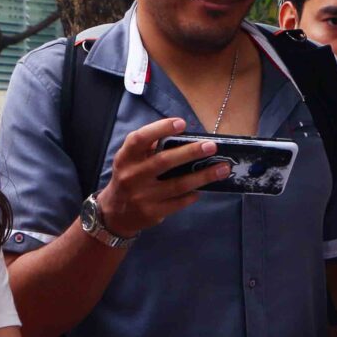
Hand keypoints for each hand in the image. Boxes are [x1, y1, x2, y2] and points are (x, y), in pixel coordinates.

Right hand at [94, 116, 229, 236]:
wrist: (114, 214)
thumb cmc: (128, 178)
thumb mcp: (130, 160)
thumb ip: (149, 148)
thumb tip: (181, 136)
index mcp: (125, 158)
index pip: (140, 139)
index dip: (160, 129)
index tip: (181, 123)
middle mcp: (132, 176)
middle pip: (164, 161)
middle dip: (190, 152)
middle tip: (211, 146)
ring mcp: (143, 196)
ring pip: (178, 185)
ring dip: (203, 176)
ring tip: (223, 169)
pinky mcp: (153, 213)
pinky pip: (179, 202)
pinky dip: (192, 194)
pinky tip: (202, 188)